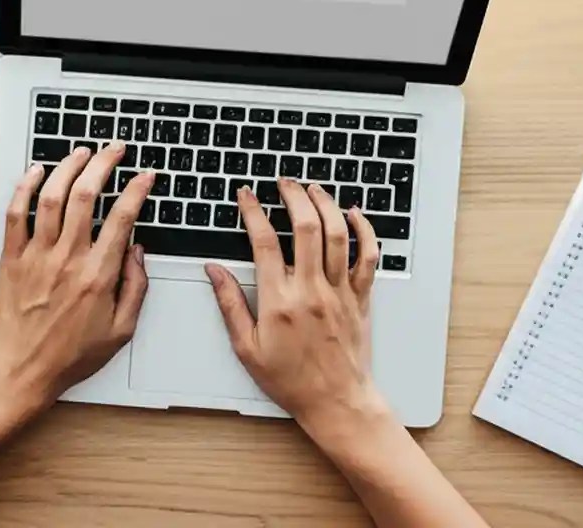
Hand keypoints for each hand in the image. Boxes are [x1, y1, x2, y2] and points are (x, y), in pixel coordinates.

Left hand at [0, 141, 154, 414]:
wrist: (24, 371)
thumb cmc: (71, 355)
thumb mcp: (121, 330)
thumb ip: (136, 287)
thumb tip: (138, 251)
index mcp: (98, 275)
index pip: (122, 217)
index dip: (137, 190)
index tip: (145, 176)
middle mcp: (67, 259)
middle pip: (86, 195)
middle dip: (104, 164)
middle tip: (115, 150)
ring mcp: (37, 256)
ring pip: (51, 197)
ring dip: (68, 167)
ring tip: (82, 152)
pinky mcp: (12, 259)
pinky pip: (16, 214)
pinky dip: (24, 188)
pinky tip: (36, 172)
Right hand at [204, 178, 386, 433]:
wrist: (336, 401)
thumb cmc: (291, 380)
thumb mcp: (247, 347)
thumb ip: (230, 304)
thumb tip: (214, 271)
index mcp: (279, 301)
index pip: (263, 242)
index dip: (252, 211)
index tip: (246, 195)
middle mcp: (311, 290)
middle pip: (305, 226)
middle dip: (293, 195)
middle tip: (283, 181)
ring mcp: (339, 291)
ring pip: (337, 234)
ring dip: (325, 204)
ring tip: (312, 189)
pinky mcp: (360, 297)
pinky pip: (368, 256)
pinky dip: (364, 230)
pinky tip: (354, 214)